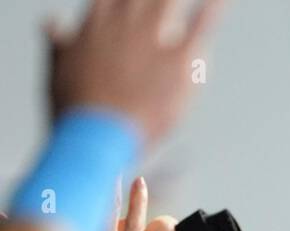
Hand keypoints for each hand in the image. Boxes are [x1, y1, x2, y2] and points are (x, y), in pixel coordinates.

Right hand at [46, 0, 221, 144]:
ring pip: (169, 1)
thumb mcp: (60, 70)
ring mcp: (152, 39)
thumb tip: (53, 24)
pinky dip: (213, 8)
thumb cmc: (77, 109)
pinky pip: (202, 27)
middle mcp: (124, 22)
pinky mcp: (178, 61)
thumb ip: (60, 43)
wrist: (96, 135)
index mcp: (95, 22)